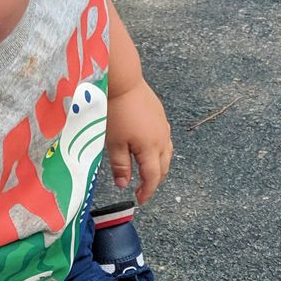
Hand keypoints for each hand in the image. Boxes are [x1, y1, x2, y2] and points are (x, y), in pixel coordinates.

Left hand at [105, 78, 172, 204]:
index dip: (147, 191)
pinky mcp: (161, 115)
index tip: (140, 200)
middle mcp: (162, 139)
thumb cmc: (116, 111)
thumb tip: (124, 184)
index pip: (153, 177)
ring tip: (146, 171)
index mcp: (150, 148)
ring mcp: (163, 126)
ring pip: (167, 154)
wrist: (123, 81)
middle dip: (154, 181)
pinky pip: (165, 139)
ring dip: (159, 166)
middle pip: (164, 167)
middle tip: (142, 188)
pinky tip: (149, 149)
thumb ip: (120, 165)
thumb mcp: (114, 142)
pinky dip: (159, 151)